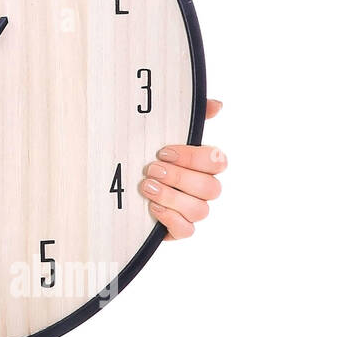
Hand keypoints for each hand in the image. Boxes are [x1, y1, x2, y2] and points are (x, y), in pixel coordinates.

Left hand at [140, 98, 225, 240]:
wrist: (118, 182)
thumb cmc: (146, 153)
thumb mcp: (162, 131)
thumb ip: (189, 116)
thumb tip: (217, 105)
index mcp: (204, 164)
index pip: (218, 162)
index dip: (193, 157)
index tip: (163, 151)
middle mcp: (203, 189)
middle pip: (210, 188)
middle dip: (179, 177)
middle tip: (151, 169)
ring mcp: (192, 210)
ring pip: (199, 210)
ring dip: (172, 197)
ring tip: (146, 187)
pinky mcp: (179, 229)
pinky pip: (188, 231)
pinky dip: (171, 220)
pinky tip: (152, 207)